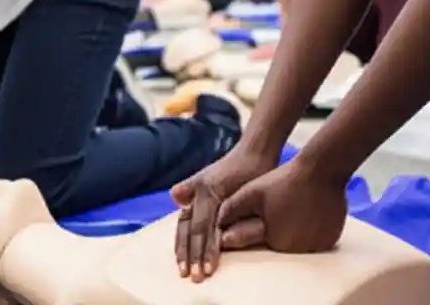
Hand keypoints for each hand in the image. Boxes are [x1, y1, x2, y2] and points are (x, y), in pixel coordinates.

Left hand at [171, 146, 278, 281]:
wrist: (254, 154)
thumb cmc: (235, 169)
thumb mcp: (208, 177)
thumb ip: (192, 190)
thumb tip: (176, 199)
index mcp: (197, 197)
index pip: (185, 226)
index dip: (181, 246)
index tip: (180, 267)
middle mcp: (200, 196)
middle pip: (192, 230)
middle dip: (190, 254)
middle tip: (189, 275)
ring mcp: (213, 195)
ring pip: (205, 228)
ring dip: (204, 251)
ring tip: (204, 271)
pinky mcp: (228, 196)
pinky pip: (222, 222)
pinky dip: (220, 238)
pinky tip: (221, 252)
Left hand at [215, 156, 347, 253]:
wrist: (322, 173)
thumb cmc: (284, 181)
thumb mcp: (253, 192)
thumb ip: (233, 209)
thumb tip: (216, 224)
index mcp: (273, 239)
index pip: (254, 241)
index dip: (243, 234)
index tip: (236, 231)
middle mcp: (294, 249)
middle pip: (277, 243)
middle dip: (270, 234)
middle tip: (273, 215)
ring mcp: (315, 246)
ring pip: (297, 244)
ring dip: (292, 235)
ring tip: (294, 213)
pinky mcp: (330, 241)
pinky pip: (315, 241)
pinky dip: (310, 233)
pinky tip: (308, 217)